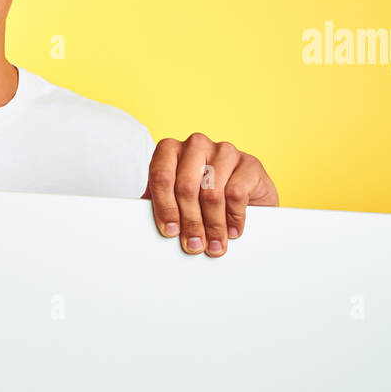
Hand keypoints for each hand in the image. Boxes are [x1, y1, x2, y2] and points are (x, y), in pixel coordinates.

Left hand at [141, 133, 278, 256]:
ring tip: (214, 245)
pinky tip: (232, 231)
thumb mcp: (175, 201)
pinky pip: (236, 193)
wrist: (246, 196)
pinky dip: (233, 217)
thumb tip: (140, 225)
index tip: (169, 231)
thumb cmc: (202, 199)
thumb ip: (158, 207)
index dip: (164, 207)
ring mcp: (225, 151)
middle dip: (189, 222)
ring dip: (212, 225)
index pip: (161, 176)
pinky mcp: (250, 163)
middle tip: (193, 245)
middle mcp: (196, 145)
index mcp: (171, 150)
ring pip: (212, 192)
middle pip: (186, 187)